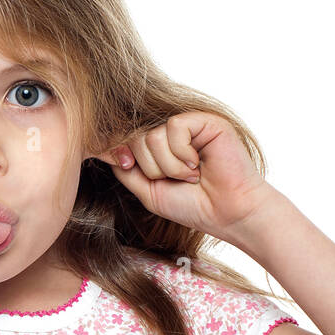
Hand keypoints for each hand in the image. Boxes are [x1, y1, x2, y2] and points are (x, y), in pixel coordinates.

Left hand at [96, 111, 277, 243]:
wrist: (227, 213)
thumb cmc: (193, 205)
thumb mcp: (149, 191)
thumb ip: (127, 171)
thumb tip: (107, 151)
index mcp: (160, 147)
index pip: (128, 140)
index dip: (120, 152)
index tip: (127, 165)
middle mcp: (173, 133)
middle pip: (136, 138)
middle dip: (151, 167)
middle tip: (178, 180)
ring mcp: (189, 125)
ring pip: (153, 135)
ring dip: (169, 165)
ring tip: (191, 175)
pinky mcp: (205, 121)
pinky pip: (174, 127)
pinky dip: (181, 153)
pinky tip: (198, 164)